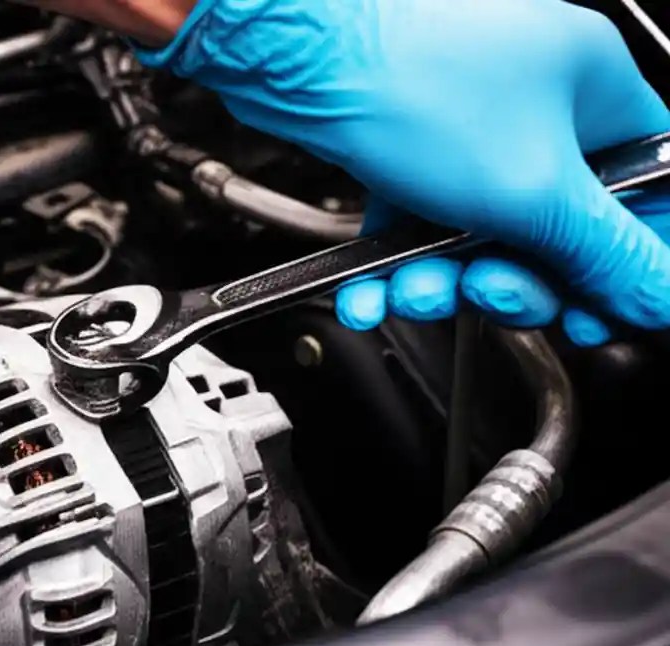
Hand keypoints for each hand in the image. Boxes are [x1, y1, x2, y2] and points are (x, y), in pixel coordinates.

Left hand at [132, 0, 669, 336]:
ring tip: (412, 290)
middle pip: (556, 231)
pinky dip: (396, 266)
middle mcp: (536, 104)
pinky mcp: (406, 150)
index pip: (644, 196)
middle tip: (488, 293)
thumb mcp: (530, 191)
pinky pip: (419, 226)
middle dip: (515, 281)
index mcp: (596, 93)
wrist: (292, 53)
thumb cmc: (410, 83)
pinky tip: (370, 293)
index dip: (625, 265)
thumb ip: (603, 253)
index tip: (593, 312)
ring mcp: (467, 127)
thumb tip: (659, 295)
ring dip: (445, 283)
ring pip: (479, 238)